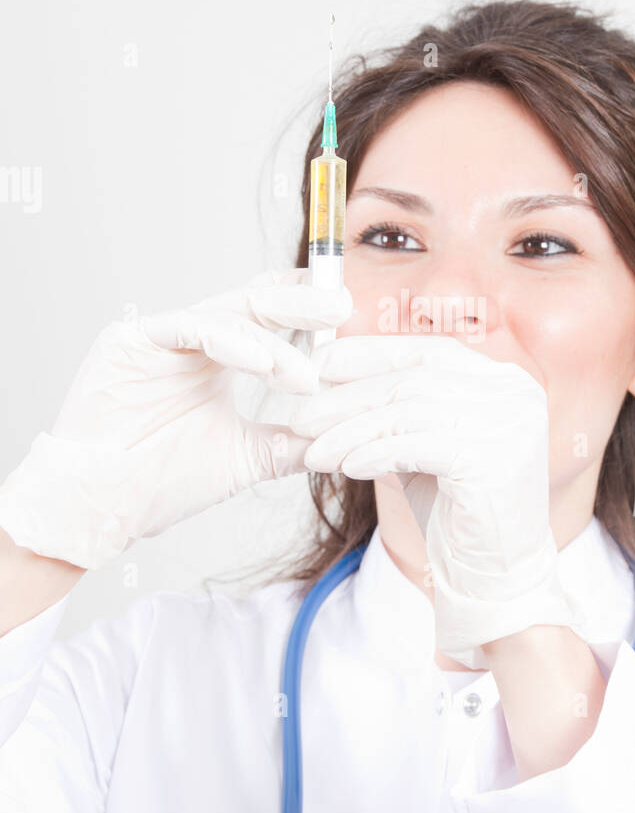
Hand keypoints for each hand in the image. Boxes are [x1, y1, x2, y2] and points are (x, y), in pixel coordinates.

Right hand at [0, 269, 352, 568]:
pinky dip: (233, 343)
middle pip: (255, 304)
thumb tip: (345, 440)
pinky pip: (191, 327)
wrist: (103, 507)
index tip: (352, 317)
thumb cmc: (160, 482)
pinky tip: (265, 364)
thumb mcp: (245, 458)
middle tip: (344, 306)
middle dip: (302, 305)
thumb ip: (290, 441)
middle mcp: (191, 340)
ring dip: (274, 342)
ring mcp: (161, 336)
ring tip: (307, 375)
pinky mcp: (131, 339)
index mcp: (217, 358)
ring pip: (228, 315)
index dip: (308, 311)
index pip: (269, 318)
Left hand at [288, 333, 577, 670]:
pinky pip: (419, 446)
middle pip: (416, 379)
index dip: (371, 354)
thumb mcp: (425, 446)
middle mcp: (516, 394)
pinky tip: (344, 466)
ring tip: (312, 449)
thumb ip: (397, 409)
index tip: (320, 364)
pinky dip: (375, 453)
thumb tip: (332, 376)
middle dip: (351, 395)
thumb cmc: (456, 513)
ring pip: (412, 410)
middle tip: (302, 415)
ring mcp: (510, 425)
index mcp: (506, 381)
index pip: (429, 352)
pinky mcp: (495, 462)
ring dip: (353, 429)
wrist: (493, 579)